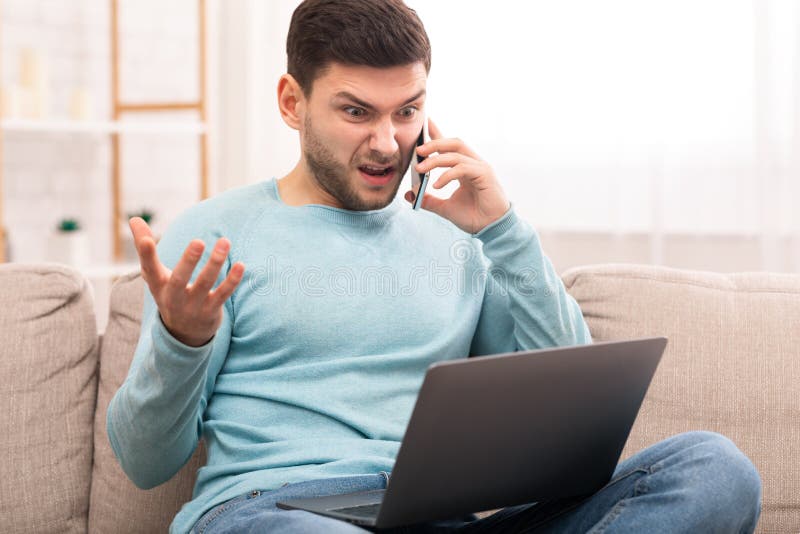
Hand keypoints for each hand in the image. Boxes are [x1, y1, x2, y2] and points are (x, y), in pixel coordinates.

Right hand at [129, 217, 244, 346]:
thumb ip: (144, 246)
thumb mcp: (154, 274)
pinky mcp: (211, 311)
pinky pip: (223, 294)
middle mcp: (173, 297)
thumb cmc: (169, 292)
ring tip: (224, 241)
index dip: (146, 255)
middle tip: (198, 241)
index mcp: (158, 285)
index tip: (147, 240)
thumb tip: (134, 218)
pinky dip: (232, 280)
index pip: (149, 269)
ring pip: (205, 283)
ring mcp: (193, 306)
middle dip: (188, 261)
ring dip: (215, 263)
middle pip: (179, 279)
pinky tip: (240, 264)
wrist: (183, 333)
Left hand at [404, 118, 509, 233]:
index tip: (425, 121)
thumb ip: (429, 200)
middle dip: (434, 143)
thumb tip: (408, 195)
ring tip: (420, 168)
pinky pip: (463, 168)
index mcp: (465, 168)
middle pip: (454, 143)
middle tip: (417, 150)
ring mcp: (481, 167)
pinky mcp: (485, 175)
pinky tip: (437, 185)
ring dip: (436, 159)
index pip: (449, 146)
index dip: (437, 133)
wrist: (491, 229)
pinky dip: (447, 175)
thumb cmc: (473, 216)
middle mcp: (473, 164)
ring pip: (457, 154)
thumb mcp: (445, 208)